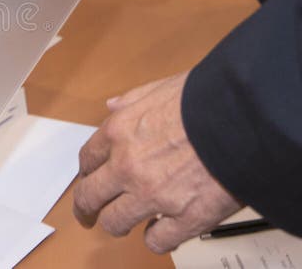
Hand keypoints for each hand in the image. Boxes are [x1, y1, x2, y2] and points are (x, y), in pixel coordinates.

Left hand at [73, 72, 241, 252]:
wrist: (245, 118)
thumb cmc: (206, 98)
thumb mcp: (160, 88)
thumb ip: (131, 100)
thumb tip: (113, 106)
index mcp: (119, 132)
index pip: (87, 160)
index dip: (86, 173)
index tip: (88, 179)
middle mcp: (128, 166)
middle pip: (90, 196)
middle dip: (85, 207)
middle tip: (87, 214)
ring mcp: (153, 195)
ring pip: (115, 222)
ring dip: (116, 224)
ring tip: (123, 224)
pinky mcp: (184, 218)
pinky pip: (157, 241)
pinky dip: (156, 239)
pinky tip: (161, 232)